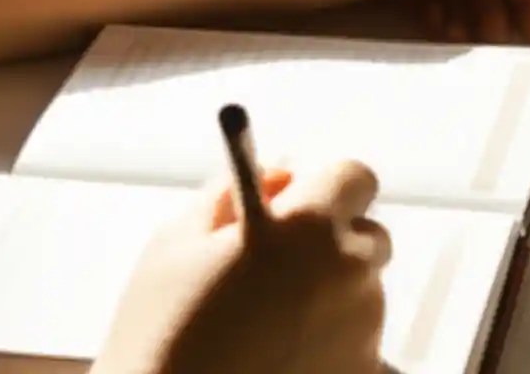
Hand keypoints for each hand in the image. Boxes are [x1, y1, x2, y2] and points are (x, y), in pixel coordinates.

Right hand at [91, 161, 391, 373]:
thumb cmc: (163, 334)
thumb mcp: (178, 241)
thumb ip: (236, 192)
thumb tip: (281, 174)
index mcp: (307, 227)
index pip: (353, 176)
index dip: (326, 187)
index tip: (302, 203)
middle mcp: (349, 269)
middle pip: (365, 233)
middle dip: (331, 242)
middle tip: (281, 268)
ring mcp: (365, 323)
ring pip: (361, 287)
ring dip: (329, 292)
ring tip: (267, 324)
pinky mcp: (366, 366)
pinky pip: (358, 336)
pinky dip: (331, 340)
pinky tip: (280, 355)